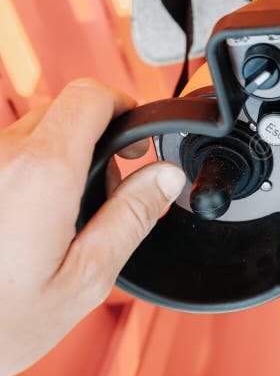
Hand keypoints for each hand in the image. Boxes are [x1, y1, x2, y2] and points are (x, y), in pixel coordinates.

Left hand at [0, 79, 184, 375]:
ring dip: (59, 157)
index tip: (136, 139)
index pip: (89, 96)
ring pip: (32, 132)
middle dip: (96, 138)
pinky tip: (31, 221)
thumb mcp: (86, 278)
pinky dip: (29, 172)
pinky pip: (6, 156)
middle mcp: (1, 157)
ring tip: (66, 213)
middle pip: (62, 109)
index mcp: (41, 173)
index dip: (123, 107)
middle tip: (107, 191)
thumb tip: (167, 176)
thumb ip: (132, 216)